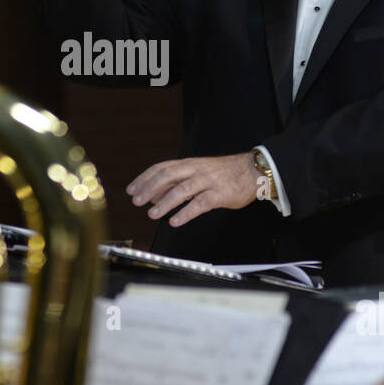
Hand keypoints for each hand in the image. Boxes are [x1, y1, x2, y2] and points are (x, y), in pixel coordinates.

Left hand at [127, 153, 259, 227]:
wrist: (252, 171)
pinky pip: (200, 203)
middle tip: (137, 201)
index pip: (161, 168)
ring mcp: (208, 181)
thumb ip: (177, 182)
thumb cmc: (224, 174)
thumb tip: (153, 194)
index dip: (144, 178)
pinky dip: (185, 212)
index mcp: (189, 164)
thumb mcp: (197, 172)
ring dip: (165, 202)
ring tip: (152, 214)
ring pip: (182, 189)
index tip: (131, 189)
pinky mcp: (219, 194)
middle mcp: (196, 170)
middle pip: (168, 176)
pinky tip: (175, 221)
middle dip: (149, 188)